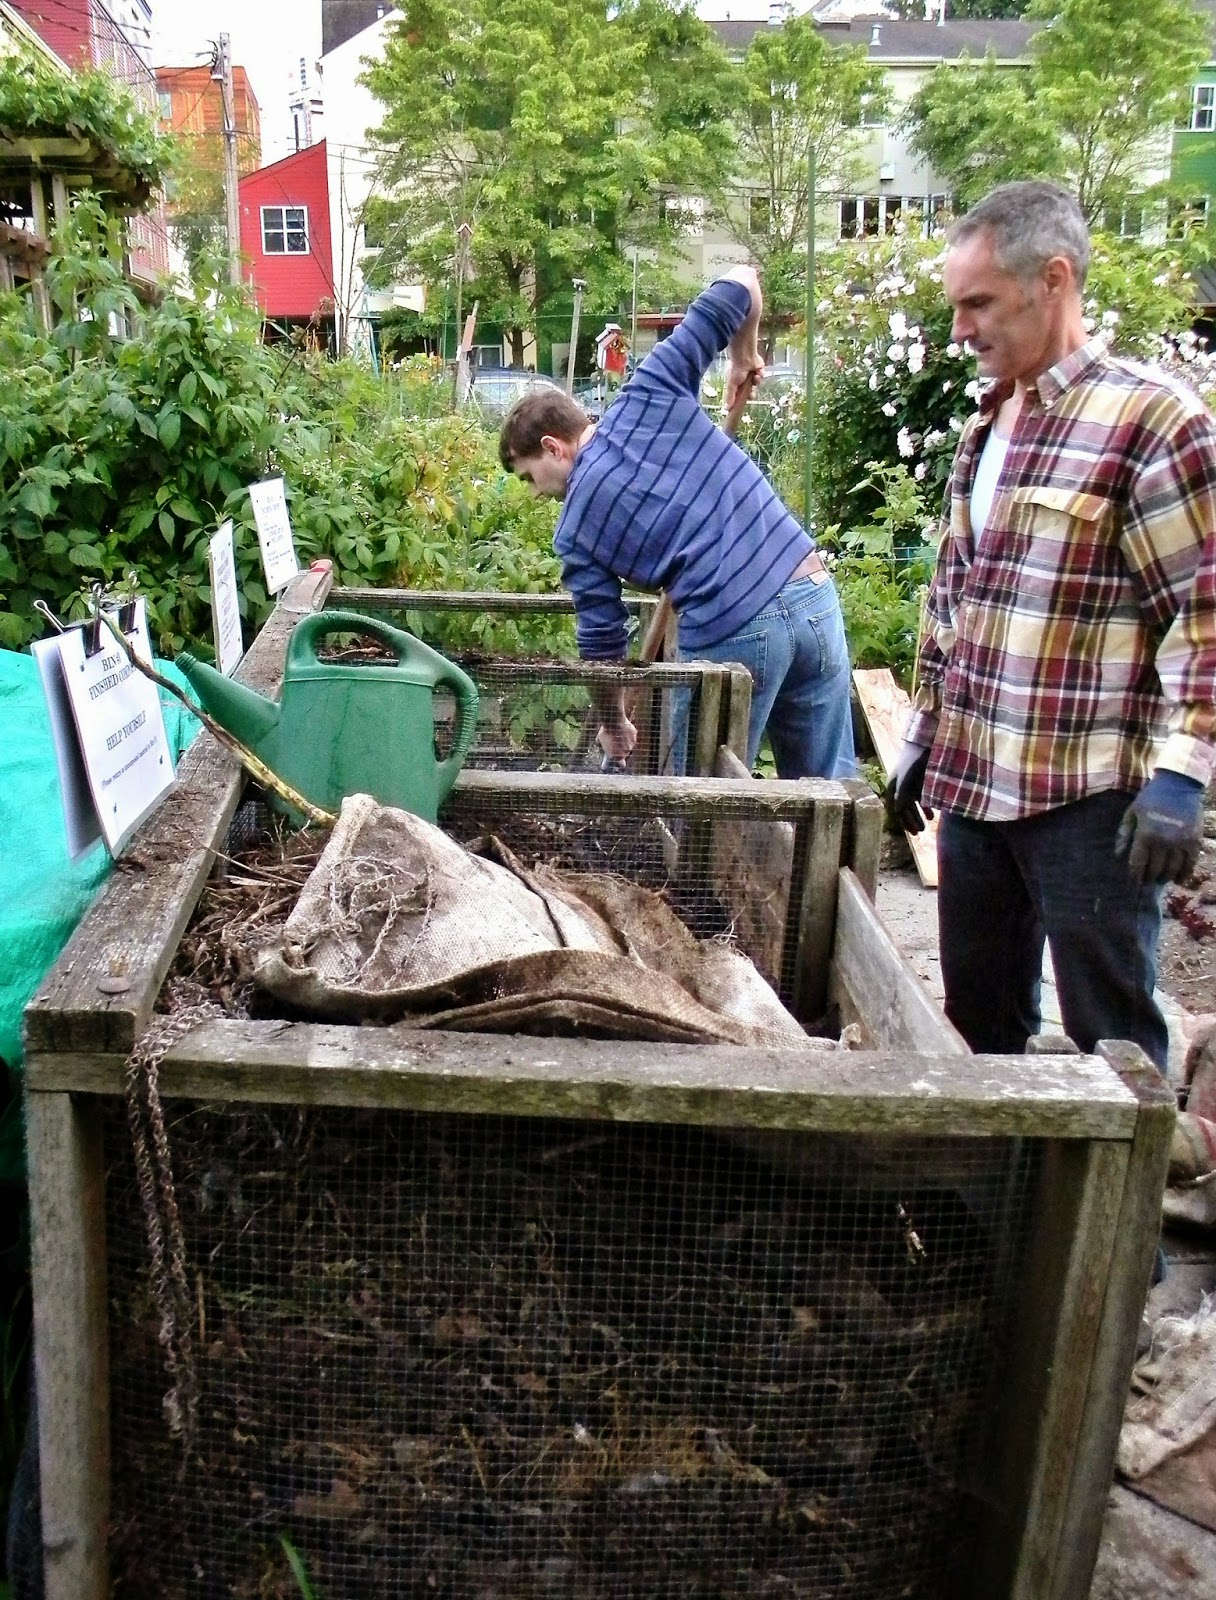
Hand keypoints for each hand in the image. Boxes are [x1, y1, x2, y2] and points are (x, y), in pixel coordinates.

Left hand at [597, 715, 636, 763]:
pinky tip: (623, 730)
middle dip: (620, 750)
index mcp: (616, 756)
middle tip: (616, 744)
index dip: (620, 762)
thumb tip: (601, 745)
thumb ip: (603, 746)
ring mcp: (631, 745)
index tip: (617, 758)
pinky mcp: (635, 737)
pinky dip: (629, 736)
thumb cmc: (606, 732)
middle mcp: (625, 753)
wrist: (614, 722)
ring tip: (619, 735)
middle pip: (625, 754)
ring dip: (625, 742)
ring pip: (629, 746)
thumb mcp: (600, 740)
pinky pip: (632, 738)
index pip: (622, 764)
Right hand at [724, 359, 762, 414]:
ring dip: (756, 381)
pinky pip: (761, 376)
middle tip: (752, 393)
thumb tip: (726, 409)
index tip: (743, 404)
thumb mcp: (732, 385)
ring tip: (755, 376)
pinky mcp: (759, 370)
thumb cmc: (736, 370)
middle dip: (751, 393)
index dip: (742, 400)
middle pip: (750, 392)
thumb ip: (730, 397)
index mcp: (736, 384)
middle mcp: (744, 380)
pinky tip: (758, 371)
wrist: (746, 356)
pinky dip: (760, 374)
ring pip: (756, 384)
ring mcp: (751, 375)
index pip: (739, 396)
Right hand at [884, 742, 932, 834]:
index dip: (902, 822)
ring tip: (926, 826)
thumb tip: (897, 811)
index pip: (895, 809)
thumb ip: (901, 795)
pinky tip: (932, 814)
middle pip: (904, 809)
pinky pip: (922, 798)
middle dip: (911, 821)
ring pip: (913, 805)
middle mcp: (900, 788)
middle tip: (920, 832)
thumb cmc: (912, 761)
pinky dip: (927, 807)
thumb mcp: (905, 779)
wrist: (924, 744)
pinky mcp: (921, 782)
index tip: (911, 833)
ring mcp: (911, 785)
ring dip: (918, 816)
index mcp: (892, 787)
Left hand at [1114, 770, 1205, 884]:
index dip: (1135, 875)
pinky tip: (1178, 880)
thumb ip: (1124, 834)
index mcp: (1146, 833)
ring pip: (1173, 870)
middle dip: (1149, 879)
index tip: (1133, 882)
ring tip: (1160, 880)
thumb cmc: (1151, 798)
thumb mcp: (1132, 812)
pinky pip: (1190, 864)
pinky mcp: (1195, 841)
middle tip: (1145, 883)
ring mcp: (1181, 842)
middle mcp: (1164, 841)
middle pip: (1155, 869)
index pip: (1138, 863)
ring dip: (1165, 878)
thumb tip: (1118, 856)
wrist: (1179, 784)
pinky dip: (1184, 874)